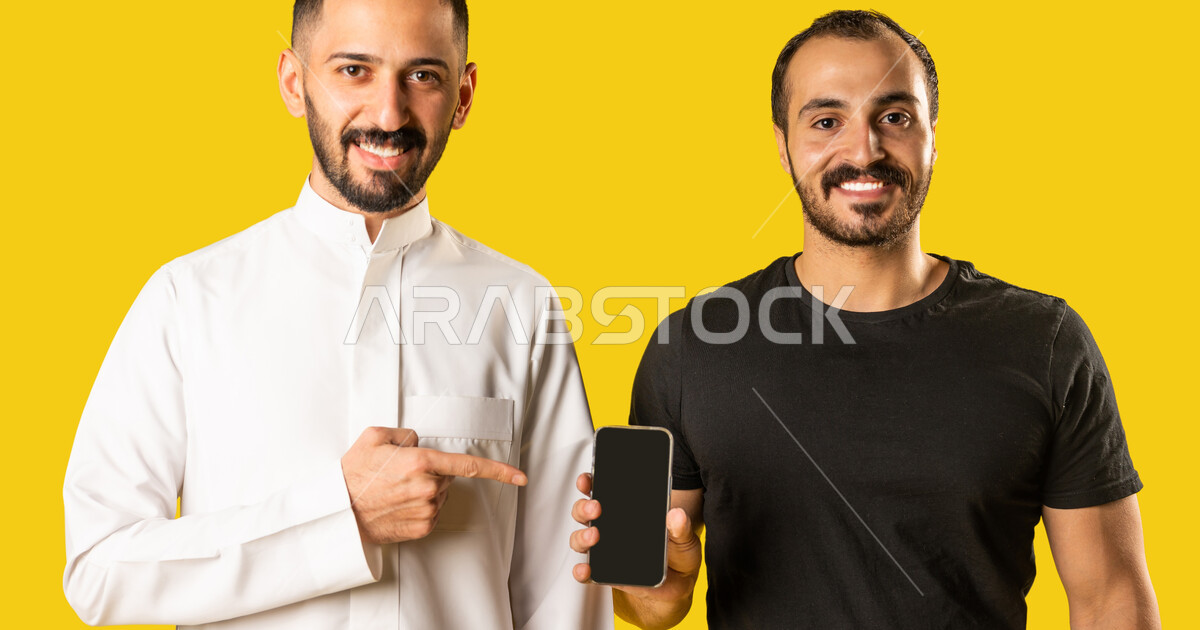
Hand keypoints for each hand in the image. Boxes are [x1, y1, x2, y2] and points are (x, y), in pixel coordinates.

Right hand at [342, 426, 526, 543]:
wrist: (340, 511)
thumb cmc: (354, 474)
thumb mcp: (375, 437)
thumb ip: (405, 433)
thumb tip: (418, 442)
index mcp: (421, 462)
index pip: (469, 465)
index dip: (499, 472)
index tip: (520, 476)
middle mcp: (428, 487)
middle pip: (447, 476)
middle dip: (432, 471)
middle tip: (401, 473)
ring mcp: (427, 510)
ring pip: (440, 494)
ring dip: (426, 489)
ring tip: (396, 490)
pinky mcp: (422, 527)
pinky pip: (432, 511)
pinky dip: (421, 506)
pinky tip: (399, 504)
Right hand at [568, 473, 701, 604]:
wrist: (679, 583)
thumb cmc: (677, 553)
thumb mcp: (683, 536)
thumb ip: (680, 526)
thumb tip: (677, 514)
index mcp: (625, 512)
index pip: (601, 491)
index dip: (589, 483)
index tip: (586, 480)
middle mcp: (610, 528)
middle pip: (584, 512)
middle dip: (584, 507)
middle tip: (596, 508)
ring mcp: (605, 550)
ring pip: (581, 539)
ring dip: (582, 536)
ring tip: (594, 536)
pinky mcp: (605, 573)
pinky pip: (587, 572)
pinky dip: (582, 571)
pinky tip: (585, 569)